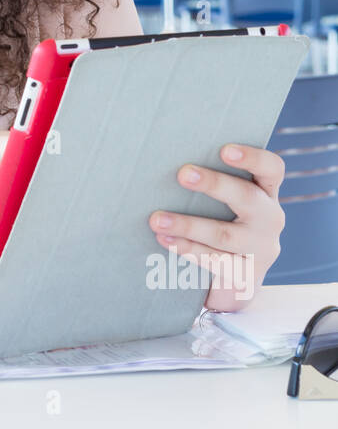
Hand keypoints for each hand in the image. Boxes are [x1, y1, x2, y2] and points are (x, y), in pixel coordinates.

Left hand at [148, 145, 285, 310]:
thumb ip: (213, 185)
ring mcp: (261, 249)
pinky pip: (214, 261)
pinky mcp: (246, 275)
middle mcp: (270, 219)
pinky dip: (187, 249)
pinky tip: (165, 240)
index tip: (225, 149)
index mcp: (267, 192)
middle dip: (214, 185)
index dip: (252, 157)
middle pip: (246, 198)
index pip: (271, 168)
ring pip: (224, 235)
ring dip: (187, 225)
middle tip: (183, 174)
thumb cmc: (222, 223)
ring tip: (157, 220)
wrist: (236, 278)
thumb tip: (168, 162)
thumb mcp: (228, 203)